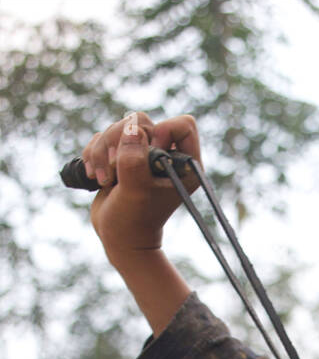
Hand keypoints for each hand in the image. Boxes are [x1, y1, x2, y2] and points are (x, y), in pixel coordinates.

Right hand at [84, 112, 201, 260]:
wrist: (117, 237)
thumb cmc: (132, 221)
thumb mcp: (135, 192)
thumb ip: (135, 161)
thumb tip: (132, 129)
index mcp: (183, 164)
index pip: (184, 125)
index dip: (164, 131)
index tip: (151, 151)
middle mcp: (165, 155)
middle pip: (142, 121)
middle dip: (120, 140)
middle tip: (114, 166)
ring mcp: (142, 153)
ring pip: (120, 127)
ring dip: (103, 151)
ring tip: (103, 180)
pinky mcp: (121, 155)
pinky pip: (104, 136)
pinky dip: (94, 153)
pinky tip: (96, 177)